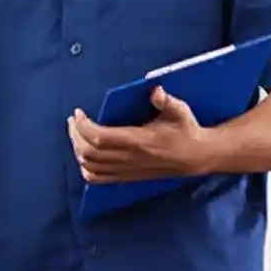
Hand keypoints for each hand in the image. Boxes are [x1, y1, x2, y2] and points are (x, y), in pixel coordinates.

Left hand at [68, 86, 215, 183]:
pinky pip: (98, 179)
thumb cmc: (186, 131)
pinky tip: (84, 155)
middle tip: (74, 120)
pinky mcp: (127, 177)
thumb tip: (155, 91)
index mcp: (139, 141)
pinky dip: (86, 168)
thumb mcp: (180, 112)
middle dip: (75, 135)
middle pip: (89, 152)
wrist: (196, 157)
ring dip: (78, 149)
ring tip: (76, 133)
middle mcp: (130, 158)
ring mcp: (127, 170)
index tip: (78, 112)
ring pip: (90, 166)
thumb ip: (166, 101)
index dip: (84, 126)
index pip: (100, 137)